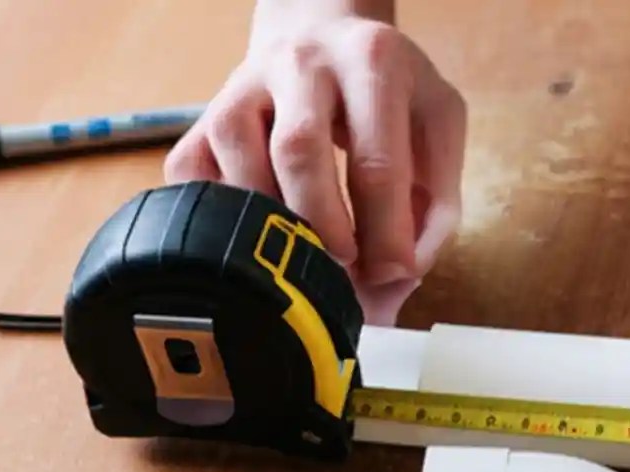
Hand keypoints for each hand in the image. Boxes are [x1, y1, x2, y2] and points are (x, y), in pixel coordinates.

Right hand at [164, 4, 466, 324]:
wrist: (322, 37)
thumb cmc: (387, 96)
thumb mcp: (436, 128)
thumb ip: (435, 204)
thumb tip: (399, 275)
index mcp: (372, 62)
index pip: (377, 161)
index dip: (385, 231)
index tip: (392, 272)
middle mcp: (301, 64)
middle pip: (298, 153)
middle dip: (324, 227)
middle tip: (344, 266)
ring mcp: (242, 87)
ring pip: (239, 166)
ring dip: (273, 227)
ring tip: (304, 249)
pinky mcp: (203, 116)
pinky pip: (194, 176)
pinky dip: (220, 217)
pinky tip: (256, 228)